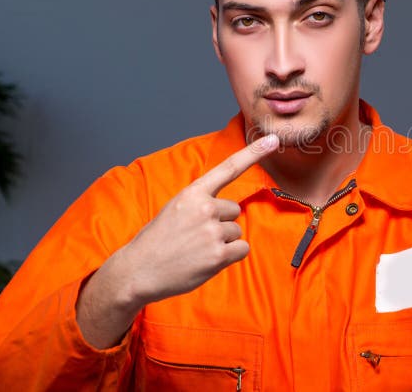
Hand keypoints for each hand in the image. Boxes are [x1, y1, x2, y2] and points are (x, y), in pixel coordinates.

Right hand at [121, 133, 279, 303]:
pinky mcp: (218, 255)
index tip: (273, 140)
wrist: (138, 271)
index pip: (228, 168)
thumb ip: (201, 202)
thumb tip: (230, 208)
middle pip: (234, 210)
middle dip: (221, 223)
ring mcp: (212, 232)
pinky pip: (242, 249)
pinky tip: (207, 260)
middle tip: (195, 236)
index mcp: (192, 193)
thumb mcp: (175, 208)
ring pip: (236, 231)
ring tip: (196, 249)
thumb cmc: (158, 240)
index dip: (253, 153)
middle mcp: (205, 208)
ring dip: (222, 242)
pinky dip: (230, 256)